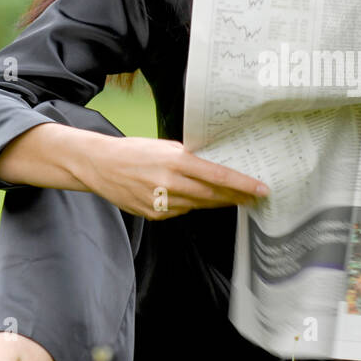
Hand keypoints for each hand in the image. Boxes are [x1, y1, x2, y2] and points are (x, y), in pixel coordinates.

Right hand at [68, 135, 268, 219]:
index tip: (261, 189)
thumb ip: (189, 157)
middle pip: (213, 195)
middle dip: (236, 196)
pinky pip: (181, 211)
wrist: (99, 165)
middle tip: (254, 197)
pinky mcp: (154, 214)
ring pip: (199, 205)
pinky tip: (194, 198)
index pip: (218, 175)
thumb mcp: (164, 146)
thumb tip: (217, 165)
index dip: (243, 184)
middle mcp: (170, 183)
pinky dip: (191, 204)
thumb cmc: (133, 151)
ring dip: (217, 202)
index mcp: (175, 161)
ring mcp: (161, 202)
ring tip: (233, 198)